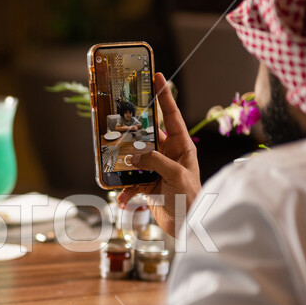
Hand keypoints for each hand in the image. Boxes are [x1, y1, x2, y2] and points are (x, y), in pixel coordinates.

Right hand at [119, 73, 199, 236]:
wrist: (188, 227)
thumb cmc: (190, 199)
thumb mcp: (176, 176)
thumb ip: (155, 161)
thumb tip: (134, 156)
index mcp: (182, 147)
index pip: (172, 116)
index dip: (164, 96)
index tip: (157, 77)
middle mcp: (169, 155)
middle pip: (148, 135)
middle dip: (133, 130)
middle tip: (119, 120)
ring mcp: (157, 170)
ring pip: (135, 158)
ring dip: (125, 163)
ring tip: (114, 163)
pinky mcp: (148, 185)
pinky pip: (131, 182)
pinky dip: (125, 190)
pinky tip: (122, 199)